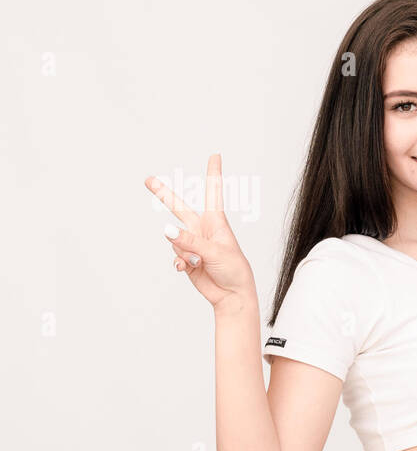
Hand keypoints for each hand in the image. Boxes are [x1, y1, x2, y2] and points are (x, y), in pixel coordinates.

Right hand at [144, 153, 256, 310]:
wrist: (232, 295)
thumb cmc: (234, 270)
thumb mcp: (215, 252)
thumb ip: (189, 241)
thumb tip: (166, 230)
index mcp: (216, 222)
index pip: (213, 193)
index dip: (213, 173)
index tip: (216, 155)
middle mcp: (202, 229)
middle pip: (179, 208)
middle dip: (163, 194)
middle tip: (148, 180)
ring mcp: (193, 243)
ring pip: (175, 240)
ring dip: (184, 251)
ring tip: (199, 261)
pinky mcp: (187, 258)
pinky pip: (175, 255)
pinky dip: (180, 262)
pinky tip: (187, 268)